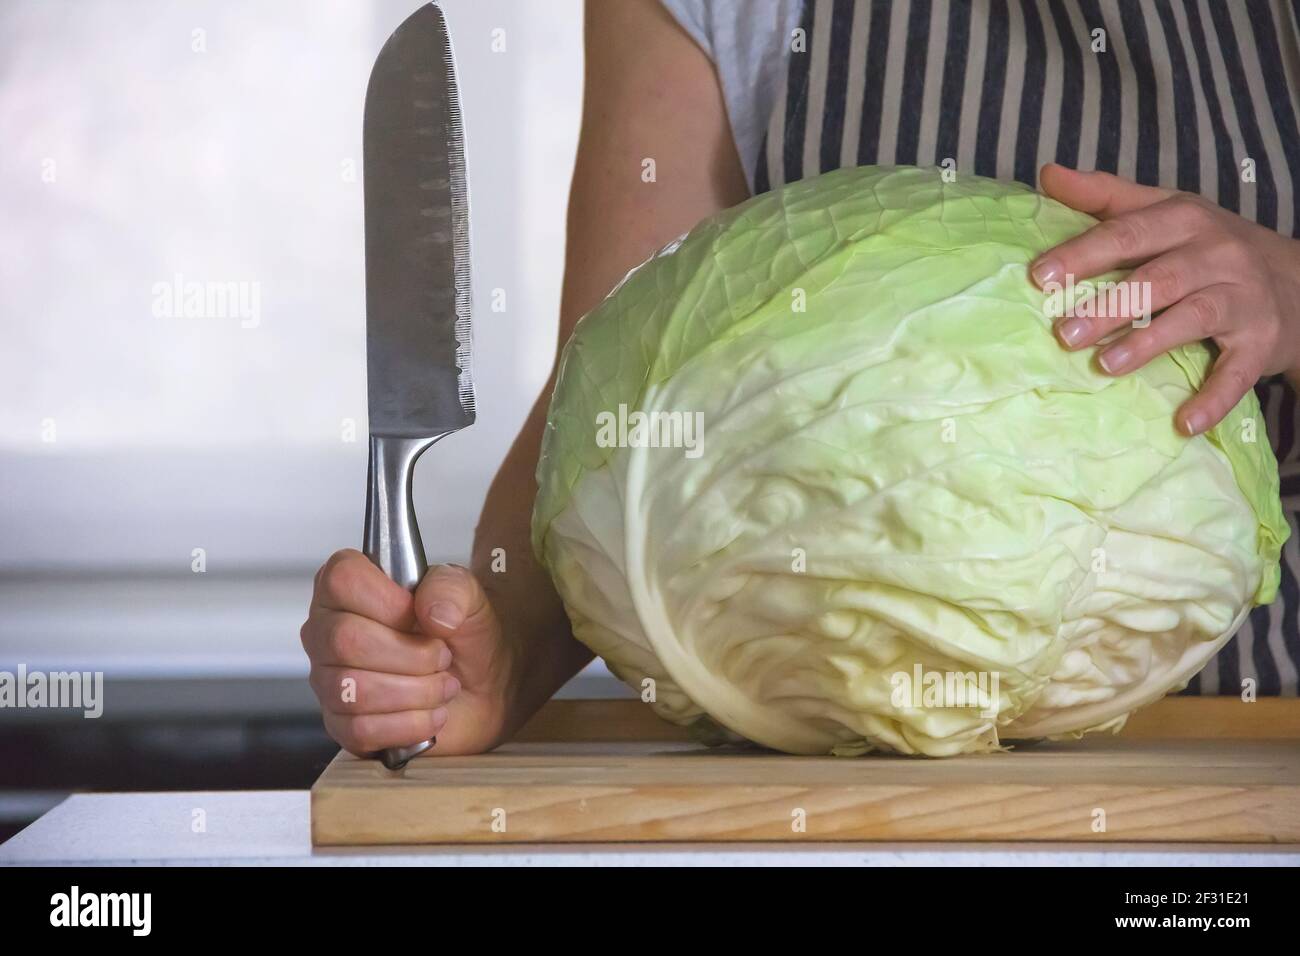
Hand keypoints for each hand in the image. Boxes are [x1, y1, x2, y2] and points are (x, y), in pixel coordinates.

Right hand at [300, 550, 512, 756]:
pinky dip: (409, 724)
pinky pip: (360, 729)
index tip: (420, 618)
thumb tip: (430, 612)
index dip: (389, 603)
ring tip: (441, 685)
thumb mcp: (470, 597)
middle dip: (412, 655)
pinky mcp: (340, 724)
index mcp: (350, 587)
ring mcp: (328, 679)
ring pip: (353, 689)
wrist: (480, 688)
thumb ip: (452, 588)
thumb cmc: (462, 637)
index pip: (342, 579)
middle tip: (441, 657)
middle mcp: (327, 630)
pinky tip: (429, 713)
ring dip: (417, 692)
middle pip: (346, 640)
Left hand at [1030, 163, 1299, 434]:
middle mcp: (1216, 254)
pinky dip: (1212, 398)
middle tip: (1061, 334)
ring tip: (1104, 366)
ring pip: (1194, 317)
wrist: (1298, 280)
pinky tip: (1182, 422)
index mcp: (1183, 219)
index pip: (1127, 234)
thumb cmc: (1206, 246)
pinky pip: (1237, 373)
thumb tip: (1047, 173)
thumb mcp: (1163, 212)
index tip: (1038, 278)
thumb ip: (1105, 197)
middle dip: (1109, 306)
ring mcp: (1243, 297)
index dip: (1082, 255)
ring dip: (1148, 343)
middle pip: (1157, 279)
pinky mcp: (1261, 341)